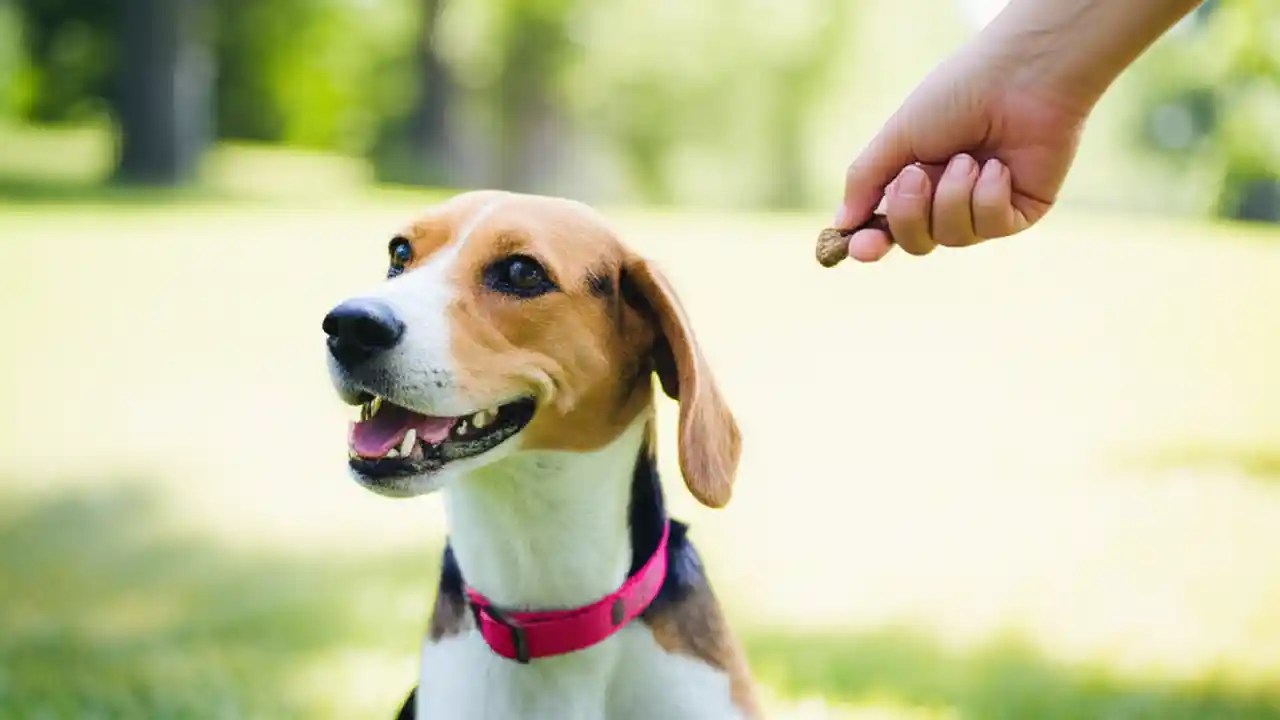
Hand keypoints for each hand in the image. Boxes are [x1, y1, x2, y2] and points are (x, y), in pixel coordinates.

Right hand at [834, 36, 1090, 261]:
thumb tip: (841, 223)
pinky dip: (987, 195)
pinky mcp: (1020, 213)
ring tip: (970, 158)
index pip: (888, 228)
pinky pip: (989, 227)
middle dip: (912, 212)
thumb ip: (866, 180)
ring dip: (953, 195)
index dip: (872, 243)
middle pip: (916, 243)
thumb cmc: (958, 96)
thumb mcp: (898, 136)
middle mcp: (949, 200)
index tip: (860, 247)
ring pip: (952, 237)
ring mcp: (984, 209)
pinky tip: (999, 166)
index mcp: (917, 180)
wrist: (1020, 77)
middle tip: (919, 174)